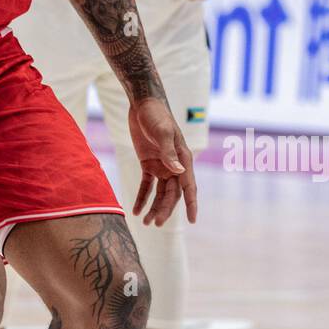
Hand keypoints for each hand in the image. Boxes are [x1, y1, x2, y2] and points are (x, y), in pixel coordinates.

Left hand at [128, 98, 197, 225]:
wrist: (143, 105)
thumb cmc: (156, 116)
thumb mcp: (162, 132)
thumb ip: (168, 152)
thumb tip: (178, 172)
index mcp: (183, 159)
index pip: (189, 186)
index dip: (191, 204)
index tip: (193, 221)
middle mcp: (174, 166)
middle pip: (172, 194)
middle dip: (165, 209)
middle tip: (155, 223)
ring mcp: (161, 166)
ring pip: (160, 193)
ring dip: (154, 207)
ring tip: (145, 223)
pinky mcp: (148, 164)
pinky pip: (146, 185)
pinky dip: (142, 198)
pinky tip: (135, 210)